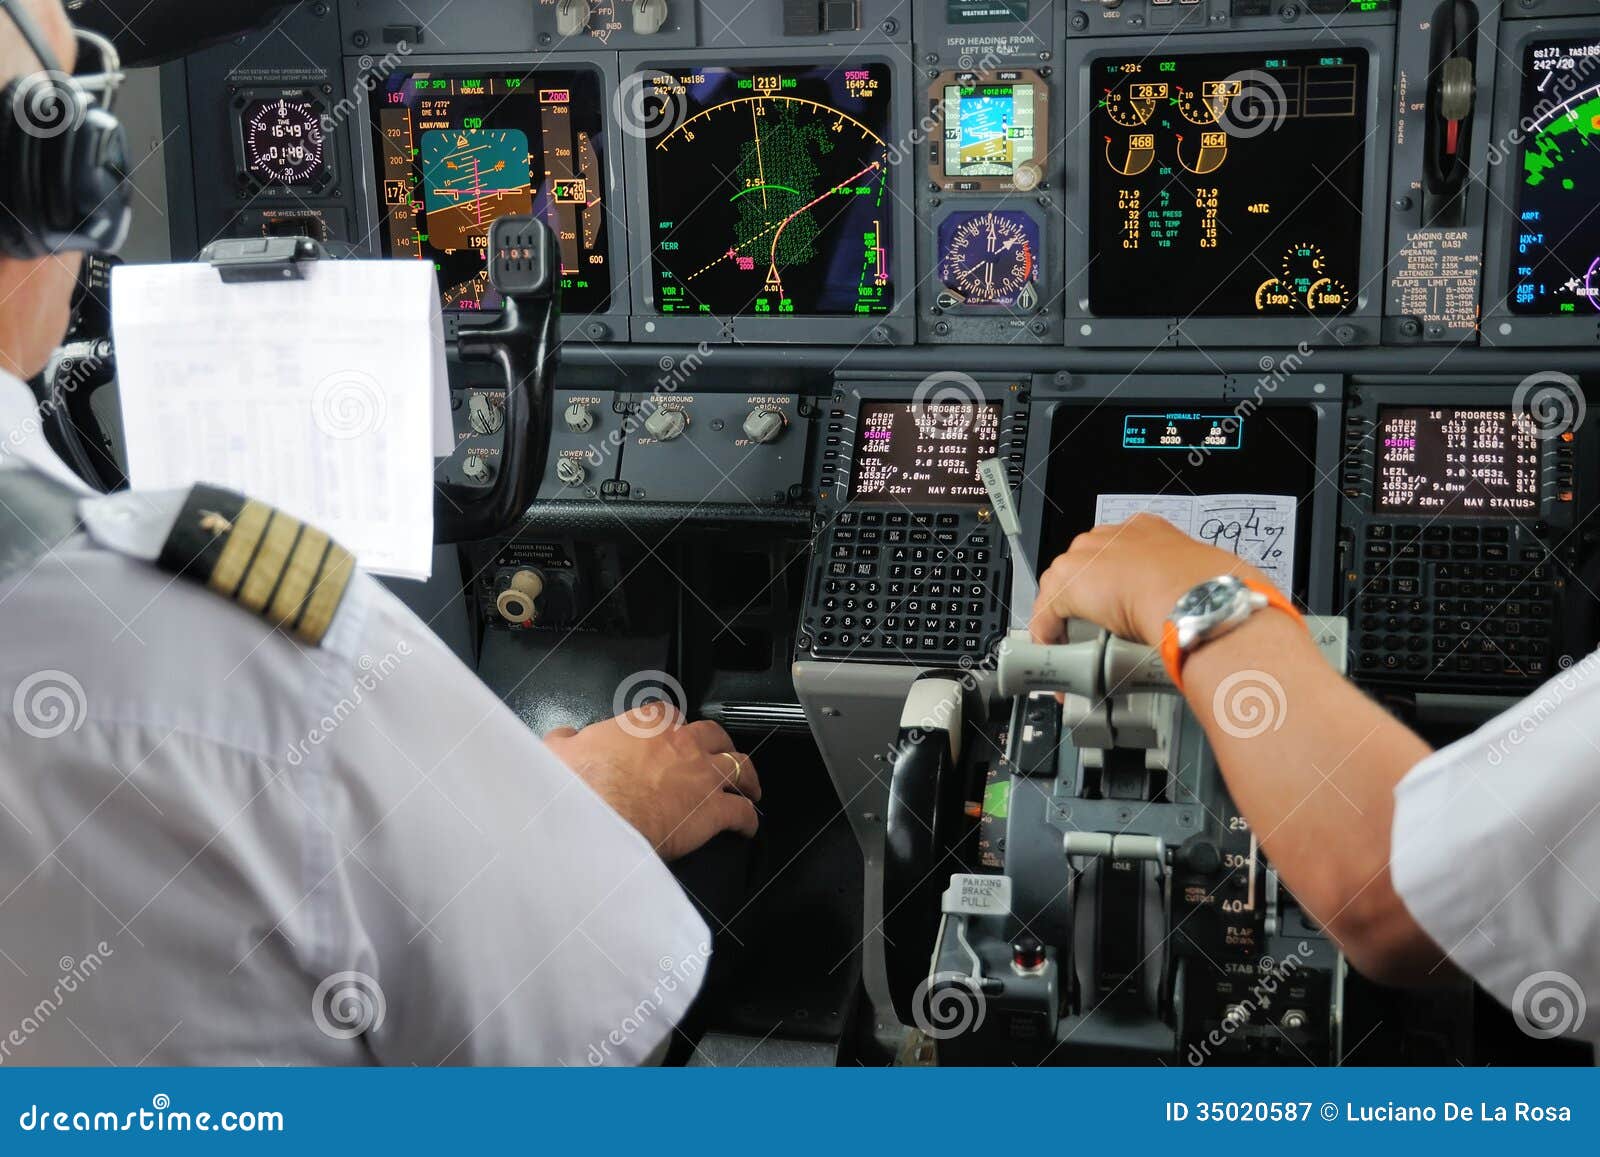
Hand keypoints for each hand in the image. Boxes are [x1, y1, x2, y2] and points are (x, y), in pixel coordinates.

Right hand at [544, 707, 760, 861]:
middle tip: (718, 754)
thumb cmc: (581, 785)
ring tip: (749, 786)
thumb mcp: (560, 751)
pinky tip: (748, 826)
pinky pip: (742, 812)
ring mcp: (703, 774)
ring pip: (739, 767)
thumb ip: (566, 740)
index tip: (670, 737)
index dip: (672, 727)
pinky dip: (748, 819)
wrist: (598, 817)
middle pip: (713, 735)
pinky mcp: (712, 810)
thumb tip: (563, 739)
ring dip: (746, 776)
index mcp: (646, 723)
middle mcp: (682, 742)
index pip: (668, 714)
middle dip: (718, 744)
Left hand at [1030, 513, 1271, 645]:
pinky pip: (1046, 618)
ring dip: (1071, 626)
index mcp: (1147, 531)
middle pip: (1084, 575)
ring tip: (1085, 656)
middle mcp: (1112, 536)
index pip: (1115, 560)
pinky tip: (1063, 664)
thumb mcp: (1201, 584)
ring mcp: (1086, 556)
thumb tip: (1202, 618)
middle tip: (1104, 640)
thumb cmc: (1214, 591)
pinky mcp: (1067, 583)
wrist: (1198, 597)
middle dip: (1089, 608)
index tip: (1123, 612)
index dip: (1114, 591)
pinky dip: (1052, 644)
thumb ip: (1189, 593)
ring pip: (1062, 595)